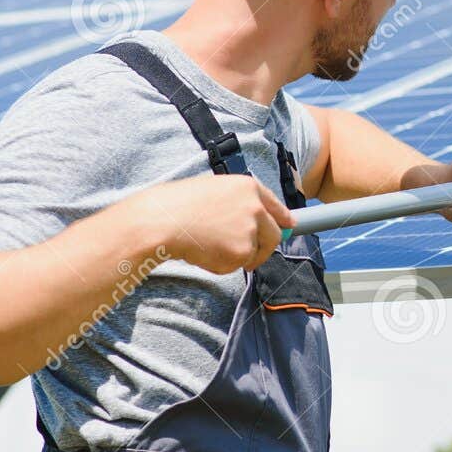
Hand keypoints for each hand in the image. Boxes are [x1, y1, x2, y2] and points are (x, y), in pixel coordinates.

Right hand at [127, 175, 293, 272]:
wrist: (163, 221)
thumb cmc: (178, 204)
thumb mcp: (213, 190)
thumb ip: (237, 203)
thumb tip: (254, 220)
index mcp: (248, 187)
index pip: (276, 206)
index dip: (283, 218)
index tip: (288, 226)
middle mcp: (255, 208)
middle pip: (274, 235)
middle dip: (265, 248)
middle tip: (250, 254)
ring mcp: (250, 231)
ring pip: (254, 253)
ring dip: (237, 255)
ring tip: (209, 244)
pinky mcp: (241, 252)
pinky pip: (237, 265)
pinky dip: (222, 264)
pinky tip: (204, 251)